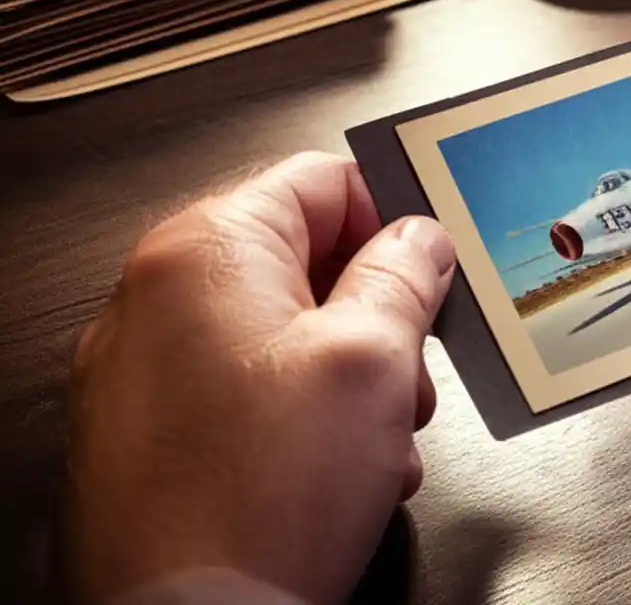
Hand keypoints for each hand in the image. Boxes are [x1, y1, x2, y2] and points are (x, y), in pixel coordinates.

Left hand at [65, 152, 455, 603]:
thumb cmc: (258, 500)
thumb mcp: (372, 362)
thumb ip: (403, 277)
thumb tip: (419, 238)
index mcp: (205, 252)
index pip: (323, 180)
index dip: (394, 214)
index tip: (433, 259)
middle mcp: (158, 299)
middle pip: (306, 263)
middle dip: (378, 317)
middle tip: (408, 370)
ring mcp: (149, 371)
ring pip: (286, 335)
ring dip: (352, 379)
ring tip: (376, 437)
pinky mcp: (154, 433)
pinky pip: (252, 393)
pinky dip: (306, 419)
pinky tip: (338, 468)